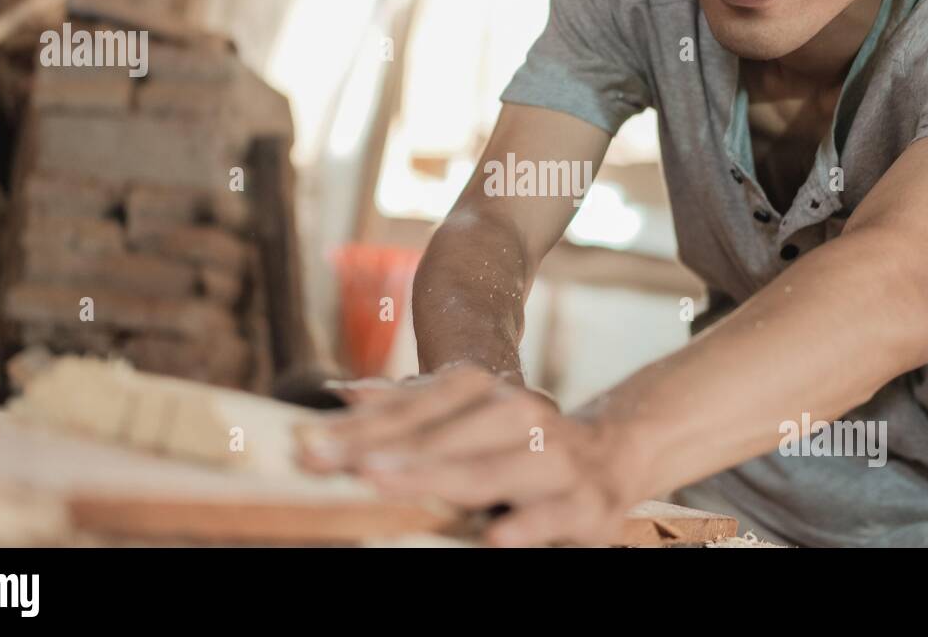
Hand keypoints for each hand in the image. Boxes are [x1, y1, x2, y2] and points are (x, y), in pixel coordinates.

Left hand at [295, 363, 644, 545]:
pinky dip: (525, 525)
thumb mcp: (469, 417)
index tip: (312, 443)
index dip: (364, 427)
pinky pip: (552, 516)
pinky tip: (492, 537)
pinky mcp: (587, 504)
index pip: (418, 407)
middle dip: (388, 454)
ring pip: (491, 471)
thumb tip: (344, 391)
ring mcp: (557, 458)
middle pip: (444, 438)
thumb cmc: (520, 441)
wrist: (616, 449)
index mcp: (491, 393)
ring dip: (439, 479)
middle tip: (338, 466)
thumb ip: (410, 407)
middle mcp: (523, 416)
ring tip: (386, 482)